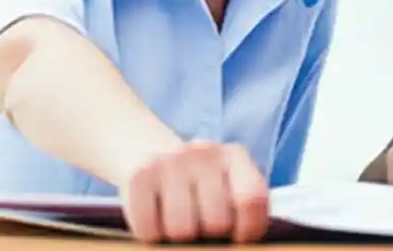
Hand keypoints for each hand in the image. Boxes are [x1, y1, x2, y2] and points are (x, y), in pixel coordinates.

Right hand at [120, 141, 269, 243]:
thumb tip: (234, 243)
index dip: (248, 229)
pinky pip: (149, 230)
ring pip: (182, 230)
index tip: (237, 237)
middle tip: (199, 224)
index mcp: (234, 156)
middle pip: (217, 221)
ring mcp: (171, 161)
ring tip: (176, 221)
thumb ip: (239, 209)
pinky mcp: (140, 175)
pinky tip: (155, 219)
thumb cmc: (196, 184)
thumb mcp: (225, 185)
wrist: (146, 150)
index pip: (252, 199)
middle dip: (208, 234)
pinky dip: (152, 235)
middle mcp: (204, 152)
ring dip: (178, 237)